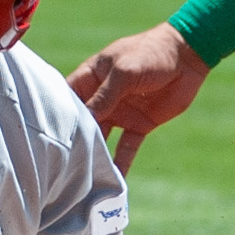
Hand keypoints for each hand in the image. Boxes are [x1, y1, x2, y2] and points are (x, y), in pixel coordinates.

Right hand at [67, 24, 210, 173]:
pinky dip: (121, 163)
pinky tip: (113, 181)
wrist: (188, 56)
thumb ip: (105, 95)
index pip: (68, 97)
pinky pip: (126, 147)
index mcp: (92, 76)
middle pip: (83, 122)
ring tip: (82, 177)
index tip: (46, 134)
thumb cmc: (151, 53)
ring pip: (102, 138)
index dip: (57, 113)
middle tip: (60, 164)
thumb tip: (85, 120)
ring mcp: (121, 112)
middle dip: (74, 140)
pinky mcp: (139, 124)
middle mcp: (103, 96)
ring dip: (94, 155)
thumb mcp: (124, 71)